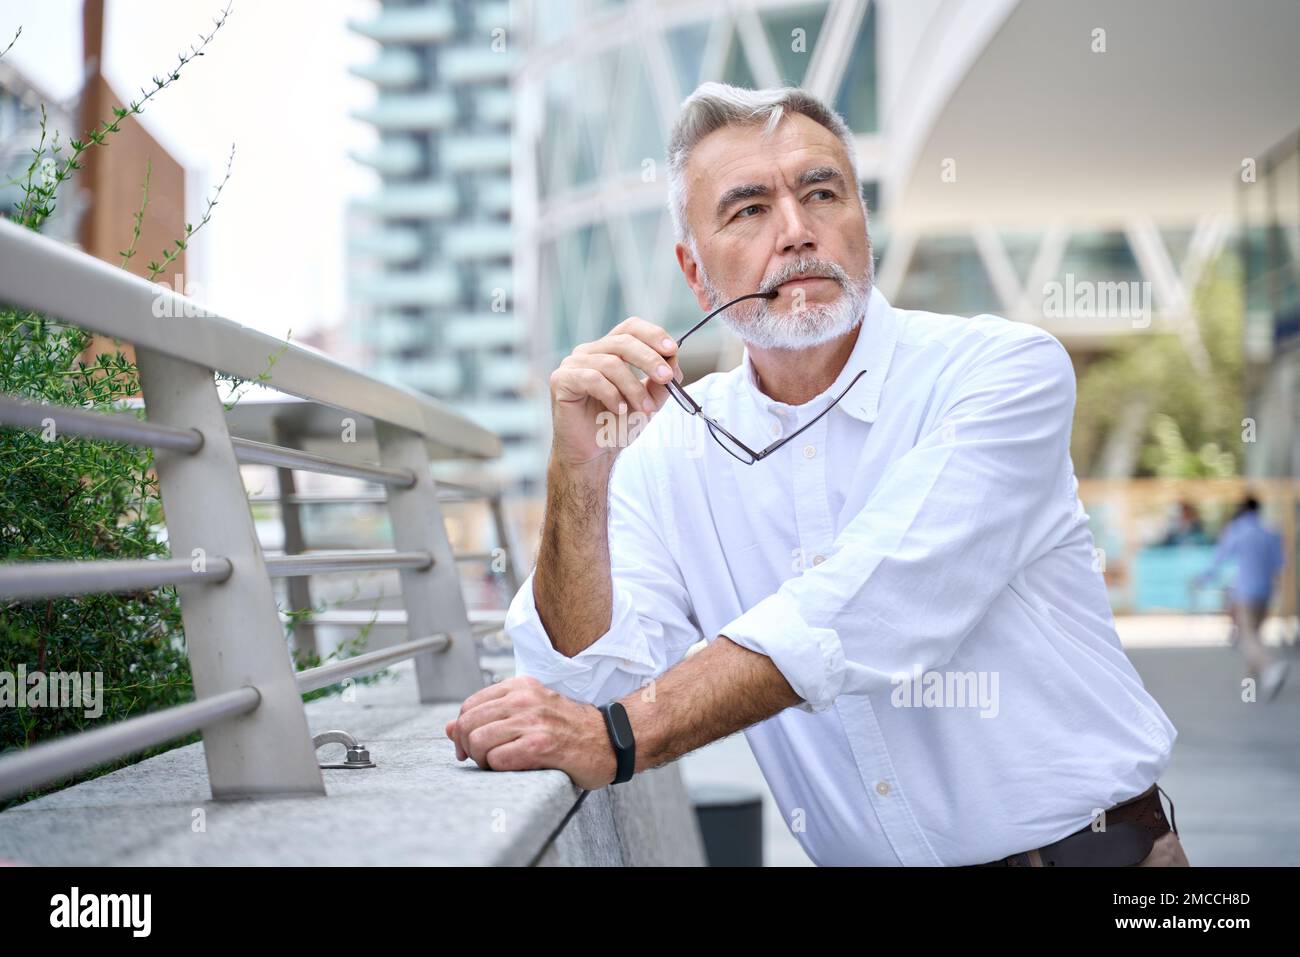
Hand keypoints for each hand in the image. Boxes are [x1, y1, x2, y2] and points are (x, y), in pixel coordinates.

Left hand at [443, 676, 618, 790]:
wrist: (611, 741)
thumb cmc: (571, 729)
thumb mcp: (530, 712)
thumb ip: (490, 716)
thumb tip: (448, 728)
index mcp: (521, 687)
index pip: (469, 706)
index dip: (462, 730)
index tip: (471, 747)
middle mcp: (525, 699)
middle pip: (467, 723)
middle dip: (467, 747)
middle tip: (484, 760)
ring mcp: (533, 721)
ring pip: (477, 741)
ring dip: (482, 760)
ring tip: (500, 764)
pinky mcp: (541, 746)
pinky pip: (497, 760)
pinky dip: (498, 769)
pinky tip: (515, 768)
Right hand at [549, 316, 683, 470]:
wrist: (594, 453)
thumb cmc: (617, 425)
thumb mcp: (648, 401)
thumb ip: (661, 382)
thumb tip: (674, 360)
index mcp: (609, 350)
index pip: (630, 328)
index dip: (652, 334)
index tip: (672, 350)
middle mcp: (589, 352)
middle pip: (623, 342)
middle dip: (649, 359)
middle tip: (666, 378)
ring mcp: (573, 364)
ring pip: (611, 363)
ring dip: (633, 387)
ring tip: (645, 409)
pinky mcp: (561, 380)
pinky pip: (592, 378)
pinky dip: (612, 394)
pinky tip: (619, 410)